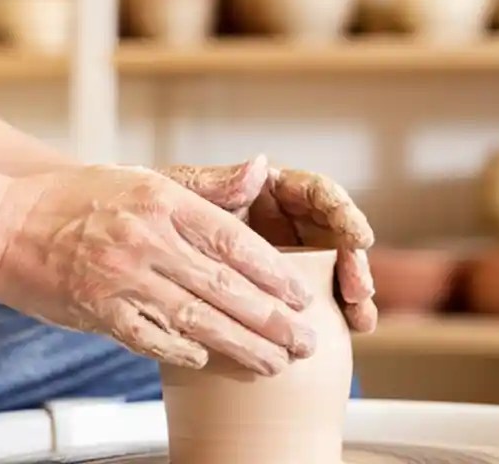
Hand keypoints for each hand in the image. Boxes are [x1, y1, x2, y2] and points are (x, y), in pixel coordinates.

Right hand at [0, 165, 316, 374]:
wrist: (2, 226)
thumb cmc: (77, 200)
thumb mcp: (143, 179)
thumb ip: (207, 185)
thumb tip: (261, 169)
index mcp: (161, 201)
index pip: (232, 241)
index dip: (273, 273)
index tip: (301, 295)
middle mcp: (145, 239)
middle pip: (223, 286)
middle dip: (272, 319)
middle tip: (305, 340)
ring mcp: (120, 278)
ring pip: (196, 319)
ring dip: (241, 345)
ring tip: (275, 362)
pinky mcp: (98, 311)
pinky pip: (152, 339)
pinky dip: (184, 352)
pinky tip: (211, 360)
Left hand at [162, 156, 377, 332]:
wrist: (137, 250)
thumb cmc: (159, 214)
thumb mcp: (184, 196)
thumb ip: (219, 183)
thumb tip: (259, 164)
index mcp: (273, 190)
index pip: (318, 195)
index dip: (344, 215)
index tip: (360, 239)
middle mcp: (289, 220)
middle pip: (335, 236)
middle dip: (354, 264)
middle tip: (360, 292)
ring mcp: (290, 255)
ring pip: (333, 270)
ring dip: (352, 295)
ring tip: (361, 320)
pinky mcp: (281, 288)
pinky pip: (315, 300)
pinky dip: (334, 316)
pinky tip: (347, 333)